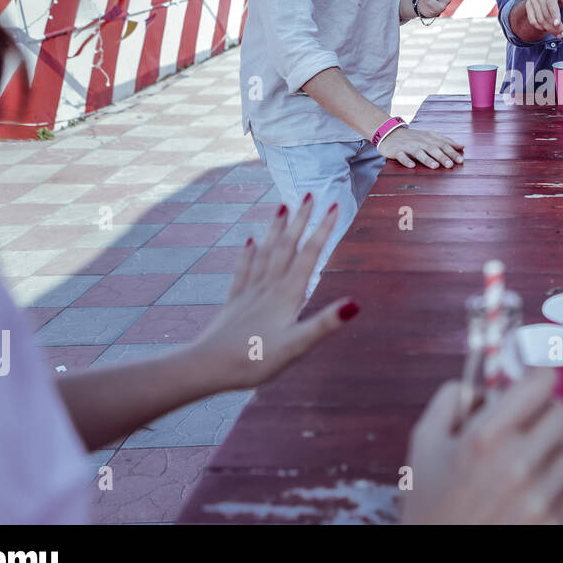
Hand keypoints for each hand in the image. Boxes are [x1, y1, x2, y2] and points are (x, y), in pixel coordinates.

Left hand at [193, 196, 358, 390]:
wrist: (207, 367)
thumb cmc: (254, 360)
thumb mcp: (296, 347)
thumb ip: (324, 324)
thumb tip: (354, 304)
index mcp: (286, 295)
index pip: (309, 255)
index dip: (323, 230)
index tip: (333, 206)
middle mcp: (268, 286)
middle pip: (287, 246)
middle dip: (300, 220)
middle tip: (309, 195)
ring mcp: (249, 292)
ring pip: (265, 252)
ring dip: (276, 229)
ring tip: (282, 207)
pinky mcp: (235, 301)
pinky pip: (243, 269)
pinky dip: (249, 253)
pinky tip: (250, 241)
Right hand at [378, 126, 465, 169]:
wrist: (389, 133)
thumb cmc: (413, 138)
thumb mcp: (430, 137)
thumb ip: (446, 141)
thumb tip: (462, 146)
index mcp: (429, 137)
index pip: (442, 144)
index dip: (452, 152)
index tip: (460, 160)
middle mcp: (419, 141)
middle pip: (432, 148)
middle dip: (442, 156)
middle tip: (450, 165)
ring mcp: (407, 146)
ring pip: (418, 152)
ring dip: (427, 159)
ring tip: (435, 166)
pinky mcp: (396, 150)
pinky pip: (401, 156)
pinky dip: (406, 160)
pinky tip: (412, 166)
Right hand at [402, 370, 562, 523]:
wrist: (440, 561)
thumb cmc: (430, 504)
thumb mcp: (424, 442)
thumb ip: (452, 399)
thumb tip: (489, 383)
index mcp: (484, 439)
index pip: (541, 384)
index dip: (538, 376)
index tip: (534, 379)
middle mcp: (517, 465)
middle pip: (561, 413)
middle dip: (543, 412)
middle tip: (526, 424)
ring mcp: (539, 497)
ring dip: (551, 449)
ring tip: (524, 465)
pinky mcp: (555, 522)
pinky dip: (557, 485)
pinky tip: (530, 493)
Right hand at [526, 0, 562, 38]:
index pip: (551, 3)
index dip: (555, 14)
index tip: (558, 24)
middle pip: (546, 14)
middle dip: (555, 27)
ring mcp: (532, 0)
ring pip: (540, 19)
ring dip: (549, 30)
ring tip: (560, 34)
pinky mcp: (528, 6)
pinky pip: (533, 21)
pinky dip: (541, 28)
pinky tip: (549, 30)